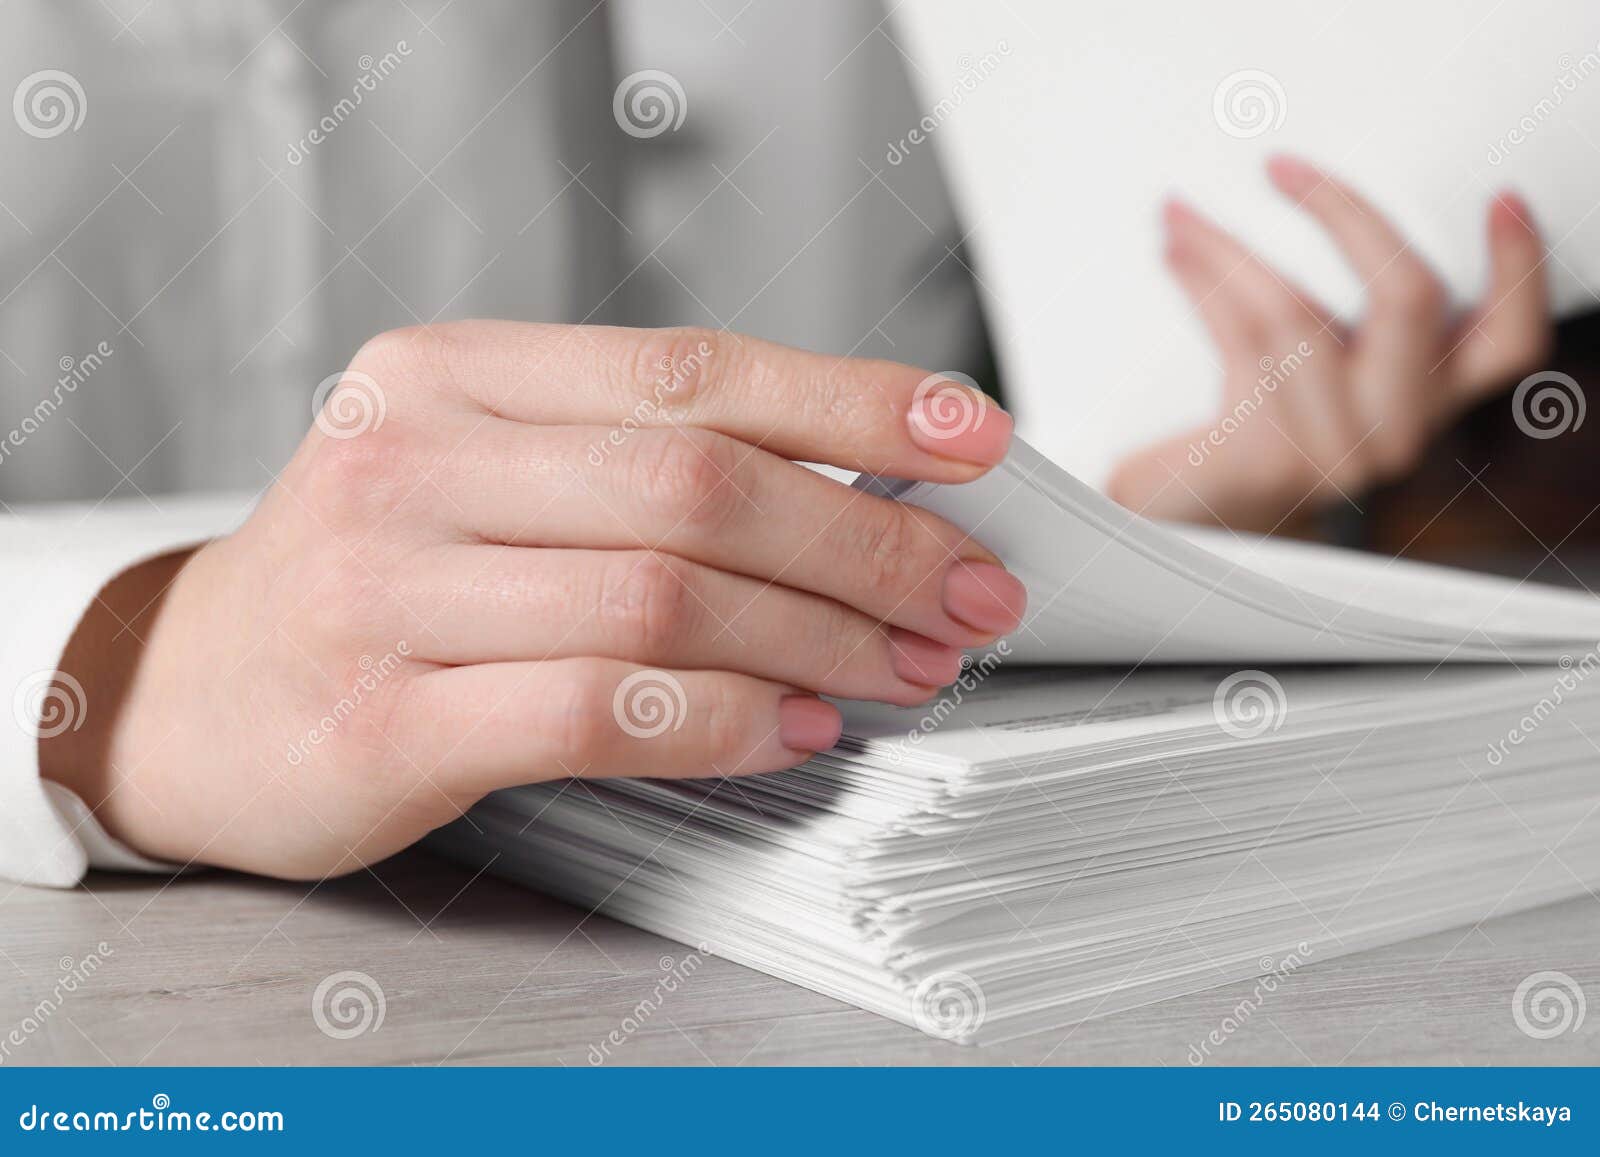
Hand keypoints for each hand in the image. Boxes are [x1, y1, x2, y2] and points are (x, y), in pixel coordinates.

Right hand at [40, 323, 1022, 878]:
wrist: (191, 689)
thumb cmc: (374, 575)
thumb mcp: (482, 469)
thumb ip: (637, 463)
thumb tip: (857, 488)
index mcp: (454, 373)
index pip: (695, 370)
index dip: (855, 400)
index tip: (971, 438)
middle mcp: (415, 461)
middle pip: (699, 484)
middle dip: (870, 541)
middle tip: (968, 591)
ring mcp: (386, 589)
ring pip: (663, 596)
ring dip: (823, 636)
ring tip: (910, 663)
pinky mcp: (381, 717)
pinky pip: (597, 710)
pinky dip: (725, 720)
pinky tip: (797, 726)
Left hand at [1108, 155, 1551, 531]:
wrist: (1193, 519)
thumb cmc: (1262, 432)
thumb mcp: (1329, 376)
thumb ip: (1357, 318)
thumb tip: (1327, 197)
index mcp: (1427, 402)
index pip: (1511, 342)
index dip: (1521, 269)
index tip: (1502, 200)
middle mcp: (1394, 431)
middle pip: (1409, 298)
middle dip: (1344, 214)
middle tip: (1284, 169)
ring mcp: (1334, 450)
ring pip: (1295, 311)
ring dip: (1229, 246)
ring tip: (1182, 213)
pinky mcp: (1266, 460)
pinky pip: (1238, 343)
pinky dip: (1201, 285)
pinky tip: (1175, 255)